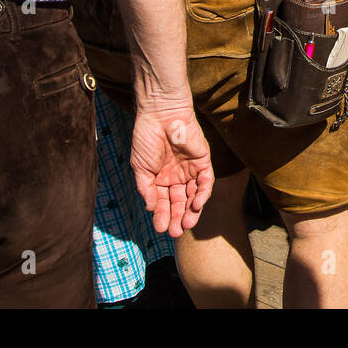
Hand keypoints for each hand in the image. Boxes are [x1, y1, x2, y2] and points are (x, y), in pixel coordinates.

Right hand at [130, 103, 213, 237]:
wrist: (160, 115)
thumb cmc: (147, 138)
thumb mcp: (141, 168)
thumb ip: (146, 189)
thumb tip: (151, 209)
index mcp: (161, 177)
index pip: (164, 201)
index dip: (163, 215)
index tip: (160, 229)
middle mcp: (177, 175)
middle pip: (180, 201)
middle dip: (178, 217)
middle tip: (175, 233)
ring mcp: (190, 168)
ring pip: (194, 194)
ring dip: (192, 210)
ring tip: (186, 225)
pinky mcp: (203, 160)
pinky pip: (206, 181)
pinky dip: (203, 194)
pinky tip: (196, 205)